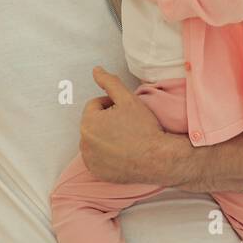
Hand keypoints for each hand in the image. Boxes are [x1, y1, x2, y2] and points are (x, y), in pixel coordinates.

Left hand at [78, 66, 171, 183]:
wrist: (158, 158)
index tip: (127, 113)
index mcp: (88, 122)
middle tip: (127, 126)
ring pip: (94, 140)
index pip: (95, 105)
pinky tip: (121, 153)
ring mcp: (89, 159)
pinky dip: (105, 155)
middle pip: (93, 123)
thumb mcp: (128, 99)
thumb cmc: (144, 128)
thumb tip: (96, 70)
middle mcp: (83, 142)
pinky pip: (97, 158)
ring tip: (125, 139)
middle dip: (106, 121)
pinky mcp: (96, 172)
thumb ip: (110, 82)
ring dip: (104, 137)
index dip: (112, 105)